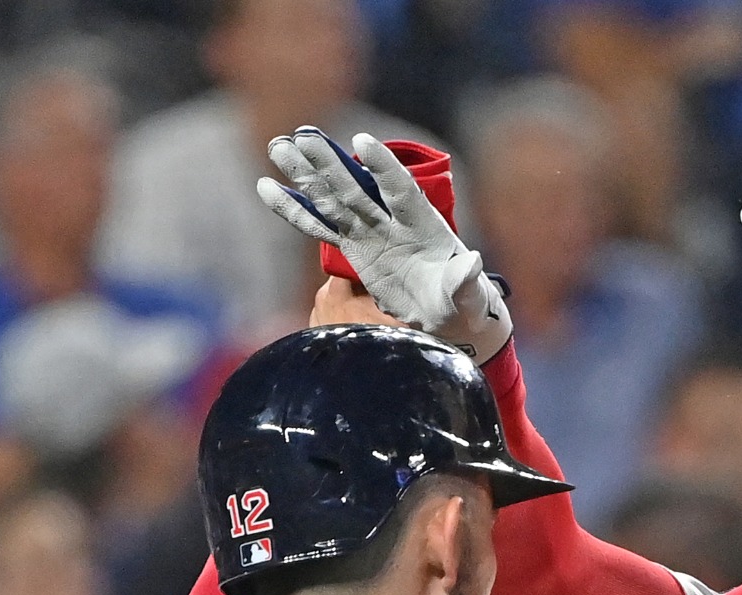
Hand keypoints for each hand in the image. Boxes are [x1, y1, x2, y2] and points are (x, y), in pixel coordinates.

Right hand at [256, 129, 511, 363]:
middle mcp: (393, 221)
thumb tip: (474, 263)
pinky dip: (294, 211)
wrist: (448, 312)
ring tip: (278, 147)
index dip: (383, 167)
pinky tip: (266, 188)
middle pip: (357, 188)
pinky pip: (320, 227)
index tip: (362, 139)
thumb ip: (467, 280)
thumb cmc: (464, 302)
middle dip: (330, 163)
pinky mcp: (354, 247)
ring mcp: (370, 231)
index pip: (401, 190)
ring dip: (306, 176)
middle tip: (303, 135)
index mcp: (424, 225)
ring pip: (333, 200)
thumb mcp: (470, 296)